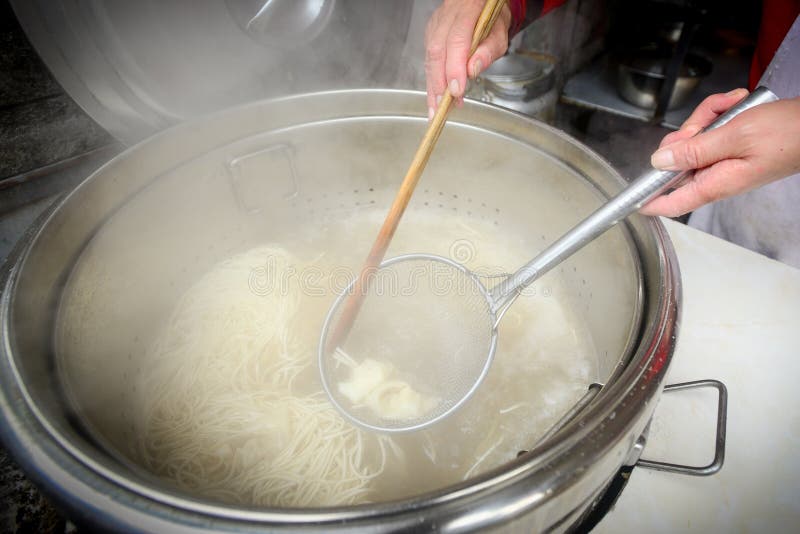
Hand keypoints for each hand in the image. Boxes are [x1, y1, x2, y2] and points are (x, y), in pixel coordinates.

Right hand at [424, 0, 511, 118]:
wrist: (483, 6)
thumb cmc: (493, 20)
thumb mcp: (500, 34)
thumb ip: (489, 51)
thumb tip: (473, 69)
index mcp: (468, 10)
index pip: (457, 41)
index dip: (454, 68)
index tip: (456, 91)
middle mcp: (448, 15)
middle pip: (437, 51)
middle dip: (439, 82)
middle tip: (443, 106)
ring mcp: (437, 23)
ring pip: (429, 56)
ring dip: (432, 85)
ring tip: (436, 108)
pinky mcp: (431, 33)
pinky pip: (428, 58)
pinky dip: (431, 79)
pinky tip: (434, 95)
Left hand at [640, 88, 799, 216]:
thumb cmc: (788, 133)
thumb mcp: (736, 136)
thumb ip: (694, 150)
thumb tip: (660, 161)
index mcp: (716, 183)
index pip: (672, 203)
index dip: (649, 201)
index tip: (631, 200)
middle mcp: (718, 176)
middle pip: (679, 160)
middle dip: (687, 134)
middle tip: (707, 120)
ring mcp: (726, 162)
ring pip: (696, 139)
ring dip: (709, 118)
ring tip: (732, 106)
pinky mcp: (734, 149)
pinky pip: (714, 131)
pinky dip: (722, 114)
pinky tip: (738, 104)